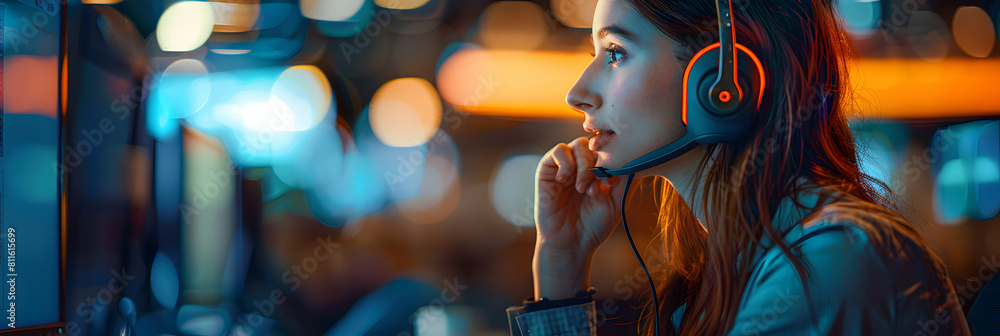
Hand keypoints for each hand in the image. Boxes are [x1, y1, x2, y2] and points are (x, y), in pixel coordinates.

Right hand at [532, 137, 626, 298]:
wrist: (569, 244)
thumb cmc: (593, 226)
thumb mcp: (615, 202)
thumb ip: (624, 180)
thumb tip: (639, 158)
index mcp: (598, 171)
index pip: (608, 150)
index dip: (612, 160)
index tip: (612, 181)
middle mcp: (581, 165)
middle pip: (594, 144)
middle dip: (597, 164)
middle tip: (595, 189)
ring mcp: (564, 166)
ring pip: (578, 145)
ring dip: (583, 166)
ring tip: (582, 189)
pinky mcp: (546, 169)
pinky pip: (558, 150)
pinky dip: (566, 162)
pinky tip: (566, 181)